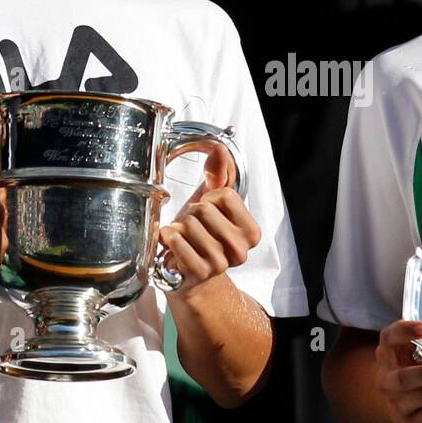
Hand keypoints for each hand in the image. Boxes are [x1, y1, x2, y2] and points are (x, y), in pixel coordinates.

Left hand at [158, 144, 260, 293]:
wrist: (188, 272)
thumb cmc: (203, 234)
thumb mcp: (214, 203)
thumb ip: (220, 174)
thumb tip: (220, 149)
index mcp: (252, 233)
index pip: (225, 195)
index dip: (210, 198)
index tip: (210, 212)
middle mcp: (241, 251)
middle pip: (205, 209)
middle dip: (193, 213)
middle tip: (194, 227)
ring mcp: (220, 265)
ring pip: (190, 224)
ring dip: (180, 227)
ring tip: (185, 238)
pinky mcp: (198, 273)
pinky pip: (177, 242)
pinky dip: (169, 237)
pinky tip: (174, 244)